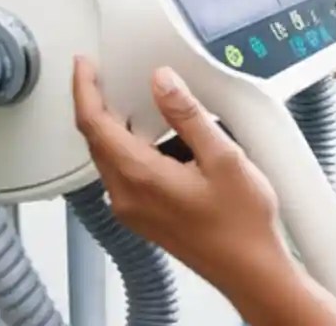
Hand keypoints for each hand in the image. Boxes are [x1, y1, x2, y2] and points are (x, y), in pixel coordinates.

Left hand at [71, 57, 288, 292]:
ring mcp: (133, 210)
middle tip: (106, 76)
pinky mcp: (145, 217)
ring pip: (110, 157)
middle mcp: (126, 196)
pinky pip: (125, 174)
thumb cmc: (241, 223)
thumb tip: (162, 82)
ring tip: (140, 103)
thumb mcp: (223, 157)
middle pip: (96, 141)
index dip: (85, 90)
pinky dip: (131, 148)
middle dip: (97, 105)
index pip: (94, 125)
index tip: (84, 66)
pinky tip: (160, 139)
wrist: (250, 268)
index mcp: (140, 176)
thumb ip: (187, 115)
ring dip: (116, 127)